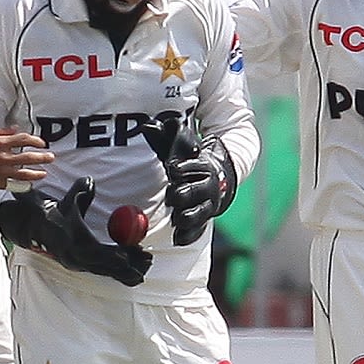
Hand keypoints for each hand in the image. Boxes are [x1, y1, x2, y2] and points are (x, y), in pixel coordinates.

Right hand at [0, 129, 53, 188]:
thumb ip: (2, 132)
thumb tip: (16, 129)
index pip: (23, 140)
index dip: (35, 141)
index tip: (42, 144)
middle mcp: (2, 157)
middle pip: (28, 157)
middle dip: (42, 157)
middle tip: (51, 157)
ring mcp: (0, 171)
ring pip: (23, 174)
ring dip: (37, 173)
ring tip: (44, 173)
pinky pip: (13, 184)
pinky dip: (22, 184)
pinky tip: (29, 184)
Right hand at [0, 178, 151, 286]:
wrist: (37, 226)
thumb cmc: (56, 212)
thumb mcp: (68, 199)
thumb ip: (81, 190)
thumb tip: (90, 181)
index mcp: (75, 241)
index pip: (98, 251)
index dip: (116, 254)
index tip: (132, 254)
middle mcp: (77, 257)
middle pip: (106, 265)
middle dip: (128, 265)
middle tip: (147, 261)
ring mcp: (79, 264)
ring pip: (106, 271)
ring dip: (126, 272)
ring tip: (144, 270)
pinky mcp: (82, 266)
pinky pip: (102, 272)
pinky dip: (118, 273)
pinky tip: (133, 274)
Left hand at [139, 117, 237, 245]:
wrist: (216, 179)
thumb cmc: (189, 164)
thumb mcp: (179, 148)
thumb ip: (165, 138)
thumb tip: (147, 125)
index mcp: (203, 168)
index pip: (196, 167)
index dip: (183, 169)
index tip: (173, 169)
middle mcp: (208, 187)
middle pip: (196, 192)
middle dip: (183, 194)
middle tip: (172, 195)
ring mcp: (207, 205)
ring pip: (199, 213)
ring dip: (186, 216)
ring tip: (176, 217)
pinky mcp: (204, 220)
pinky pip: (198, 230)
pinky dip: (188, 234)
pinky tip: (177, 237)